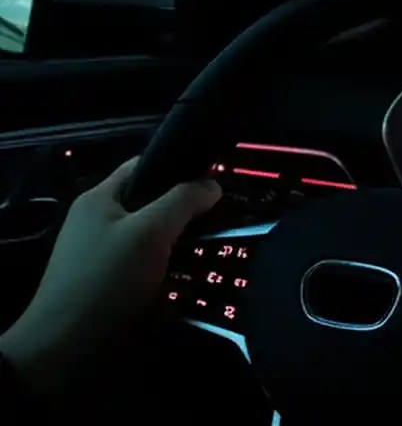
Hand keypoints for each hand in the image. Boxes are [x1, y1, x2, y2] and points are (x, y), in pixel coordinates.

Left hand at [0, 158, 219, 393]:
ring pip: (153, 236)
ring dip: (182, 240)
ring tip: (217, 245)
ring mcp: (104, 254)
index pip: (142, 165)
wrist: (68, 345)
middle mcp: (99, 221)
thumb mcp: (149, 232)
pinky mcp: (113, 282)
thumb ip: (182, 201)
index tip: (215, 179)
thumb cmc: (107, 279)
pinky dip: (171, 266)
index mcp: (99, 199)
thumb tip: (212, 184)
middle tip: (223, 216)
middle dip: (186, 208)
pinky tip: (195, 275)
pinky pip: (149, 263)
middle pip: (150, 202)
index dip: (178, 166)